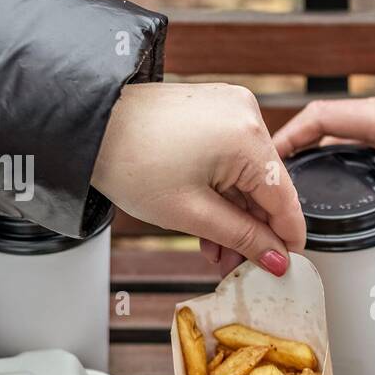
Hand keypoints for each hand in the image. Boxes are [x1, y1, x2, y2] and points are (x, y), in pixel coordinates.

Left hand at [91, 82, 305, 276]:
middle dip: (252, 230)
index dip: (286, 239)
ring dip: (235, 214)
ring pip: (248, 175)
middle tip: (239, 266)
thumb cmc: (129, 161)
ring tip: (216, 249)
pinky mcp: (215, 109)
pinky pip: (232, 157)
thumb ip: (243, 238)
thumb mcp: (192, 214)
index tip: (284, 265)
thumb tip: (276, 258)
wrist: (88, 127)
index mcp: (248, 138)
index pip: (286, 200)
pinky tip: (210, 219)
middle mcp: (247, 115)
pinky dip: (224, 188)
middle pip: (267, 188)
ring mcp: (232, 109)